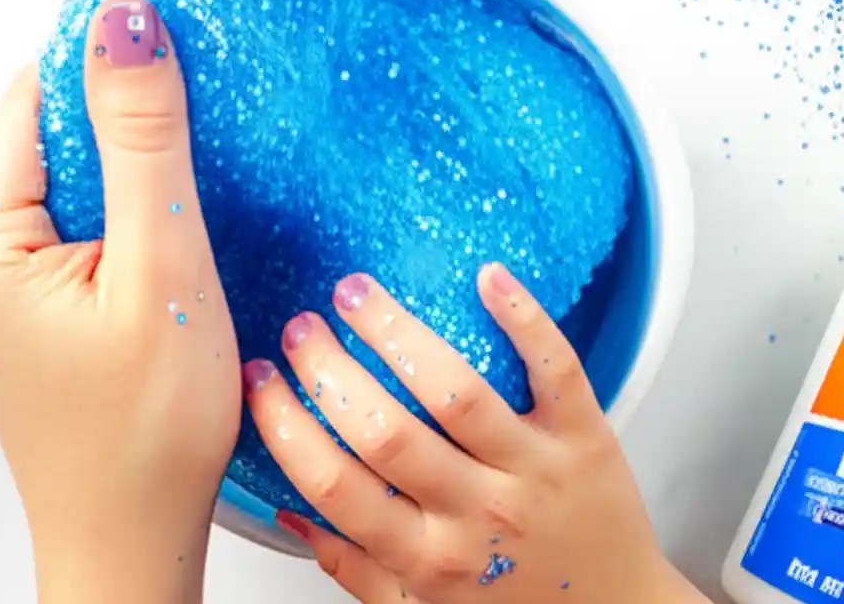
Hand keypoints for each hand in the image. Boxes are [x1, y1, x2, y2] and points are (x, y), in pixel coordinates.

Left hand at [0, 0, 240, 603]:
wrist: (136, 541)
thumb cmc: (146, 433)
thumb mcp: (161, 270)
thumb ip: (144, 142)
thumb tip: (125, 22)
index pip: (36, 100)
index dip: (107, 64)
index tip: (179, 46)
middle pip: (54, 140)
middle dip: (130, 125)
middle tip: (207, 136)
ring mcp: (11, 289)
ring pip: (78, 187)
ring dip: (139, 176)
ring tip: (200, 196)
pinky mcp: (47, 311)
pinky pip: (89, 233)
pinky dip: (137, 221)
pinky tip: (179, 241)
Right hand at [244, 265, 708, 602]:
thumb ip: (355, 566)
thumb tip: (290, 516)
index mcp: (429, 559)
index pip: (336, 487)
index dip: (286, 427)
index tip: (260, 382)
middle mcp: (478, 512)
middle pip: (387, 433)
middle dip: (330, 371)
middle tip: (301, 329)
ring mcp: (534, 469)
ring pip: (457, 392)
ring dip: (397, 333)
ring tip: (356, 293)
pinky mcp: (584, 435)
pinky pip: (555, 368)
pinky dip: (523, 317)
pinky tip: (486, 276)